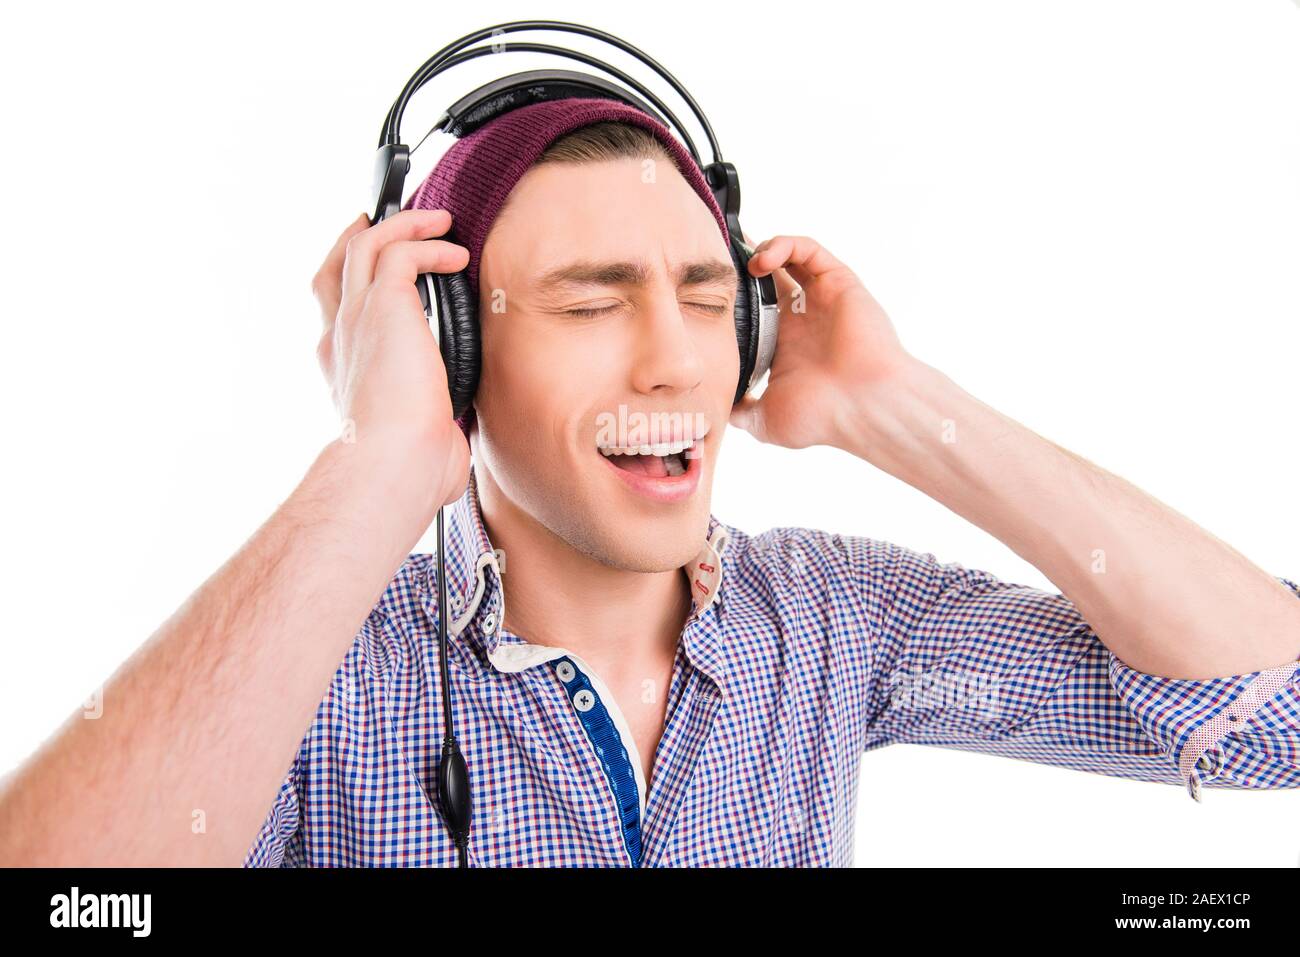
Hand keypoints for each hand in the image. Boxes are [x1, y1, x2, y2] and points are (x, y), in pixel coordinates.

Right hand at [311, 208, 471, 506]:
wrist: (393, 462)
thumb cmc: (407, 467)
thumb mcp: (417, 440)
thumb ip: (429, 432)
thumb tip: (451, 450)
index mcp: (342, 368)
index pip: (339, 312)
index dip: (358, 286)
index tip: (388, 274)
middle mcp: (341, 337)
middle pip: (338, 265)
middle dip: (365, 237)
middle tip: (395, 222)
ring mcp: (356, 318)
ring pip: (364, 245)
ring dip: (402, 226)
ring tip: (439, 221)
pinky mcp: (383, 305)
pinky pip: (399, 252)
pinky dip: (426, 244)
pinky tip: (454, 254)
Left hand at [729, 234, 914, 449]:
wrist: (864, 406)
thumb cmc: (823, 417)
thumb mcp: (766, 421)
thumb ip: (741, 412)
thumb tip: (717, 410)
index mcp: (783, 344)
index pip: (751, 308)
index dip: (729, 297)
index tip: (701, 291)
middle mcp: (801, 318)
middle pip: (766, 277)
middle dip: (740, 263)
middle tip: (715, 259)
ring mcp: (819, 298)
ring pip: (787, 257)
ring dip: (761, 251)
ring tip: (743, 263)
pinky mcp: (837, 281)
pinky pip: (808, 249)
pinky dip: (784, 245)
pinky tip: (762, 262)